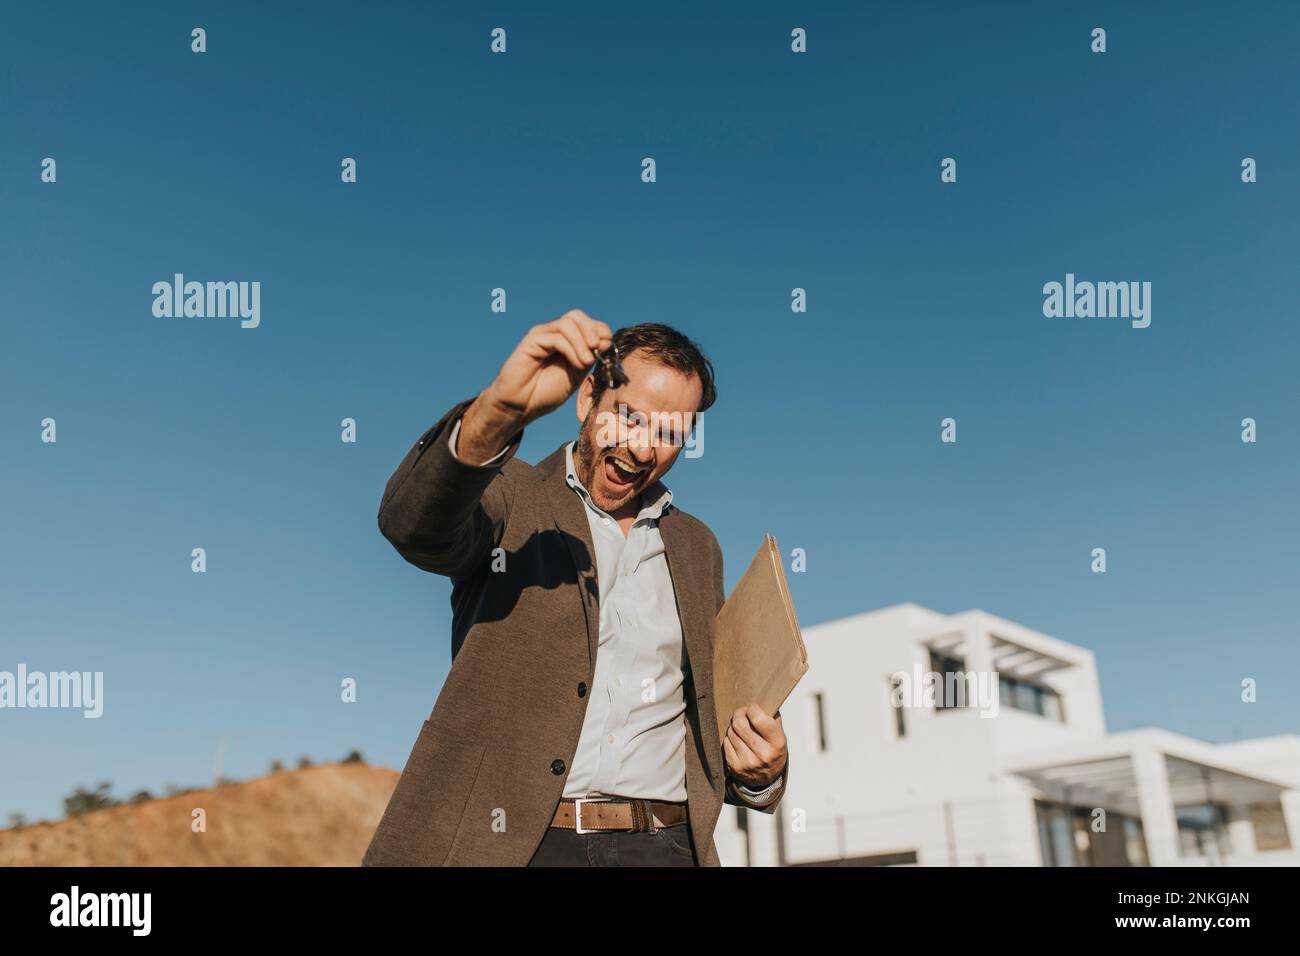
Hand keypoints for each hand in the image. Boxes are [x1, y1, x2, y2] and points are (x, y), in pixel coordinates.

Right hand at [460, 310, 612, 460]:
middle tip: (599, 347)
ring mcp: (542, 335)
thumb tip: (605, 340)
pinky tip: (577, 363)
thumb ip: (589, 357)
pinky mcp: (532, 340)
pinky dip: (572, 348)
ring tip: (586, 362)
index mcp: (566, 341)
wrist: (521, 406)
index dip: (600, 330)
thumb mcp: (576, 375)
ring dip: (582, 341)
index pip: (586, 323)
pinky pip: (556, 336)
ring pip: (568, 323)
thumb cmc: (545, 393)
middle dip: (592, 329)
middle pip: (576, 316)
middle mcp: (553, 334)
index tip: (608, 346)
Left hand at [723, 705, 786, 789]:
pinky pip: (726, 743)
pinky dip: (730, 738)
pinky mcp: (736, 767)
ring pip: (731, 732)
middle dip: (739, 714)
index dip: (752, 709)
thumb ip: (772, 717)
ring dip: (734, 726)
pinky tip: (737, 740)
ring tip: (741, 728)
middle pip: (740, 724)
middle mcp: (763, 754)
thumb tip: (762, 699)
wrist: (767, 778)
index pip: (758, 718)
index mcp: (777, 743)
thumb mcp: (779, 734)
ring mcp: (748, 762)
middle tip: (741, 713)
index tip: (752, 708)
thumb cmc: (773, 751)